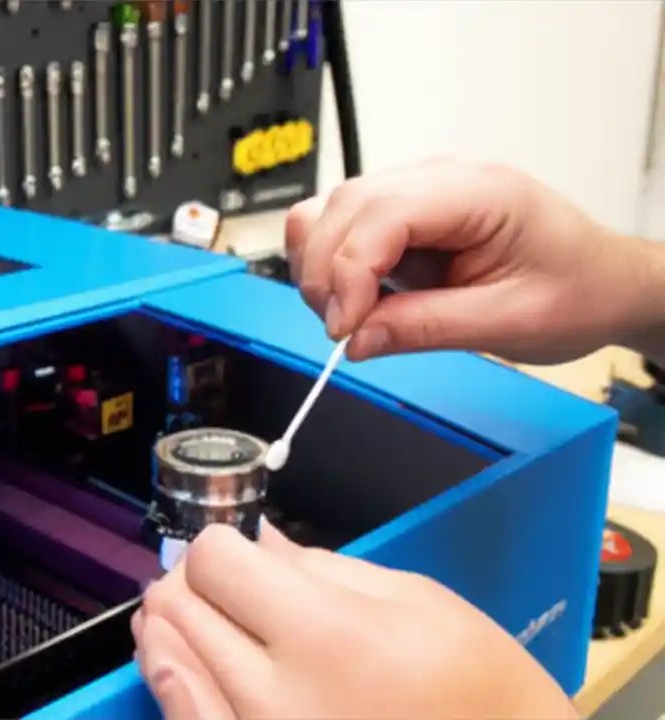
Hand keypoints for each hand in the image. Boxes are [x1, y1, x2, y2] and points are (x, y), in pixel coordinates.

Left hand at [132, 523, 577, 719]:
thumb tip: (258, 543)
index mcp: (329, 635)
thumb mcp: (422, 603)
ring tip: (196, 616)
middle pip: (180, 606)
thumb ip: (323, 566)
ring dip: (173, 627)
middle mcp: (277, 697)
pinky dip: (172, 682)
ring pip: (165, 661)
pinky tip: (177, 662)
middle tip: (222, 583)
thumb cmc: (482, 690)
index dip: (226, 546)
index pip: (214, 560)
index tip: (243, 553)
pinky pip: (181, 716)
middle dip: (195, 581)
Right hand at [285, 158, 664, 363]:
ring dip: (322, 266)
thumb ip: (427, 328)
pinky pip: (344, 225)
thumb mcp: (510, 322)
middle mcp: (442, 178)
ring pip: (332, 211)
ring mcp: (419, 191)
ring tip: (350, 316)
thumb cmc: (577, 291)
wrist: (605, 283)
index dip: (348, 271)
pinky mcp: (404, 214)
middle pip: (344, 207)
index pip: (383, 213)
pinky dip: (333, 264)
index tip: (344, 328)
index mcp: (480, 192)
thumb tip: (357, 340)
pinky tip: (358, 298)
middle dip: (326, 273)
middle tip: (343, 331)